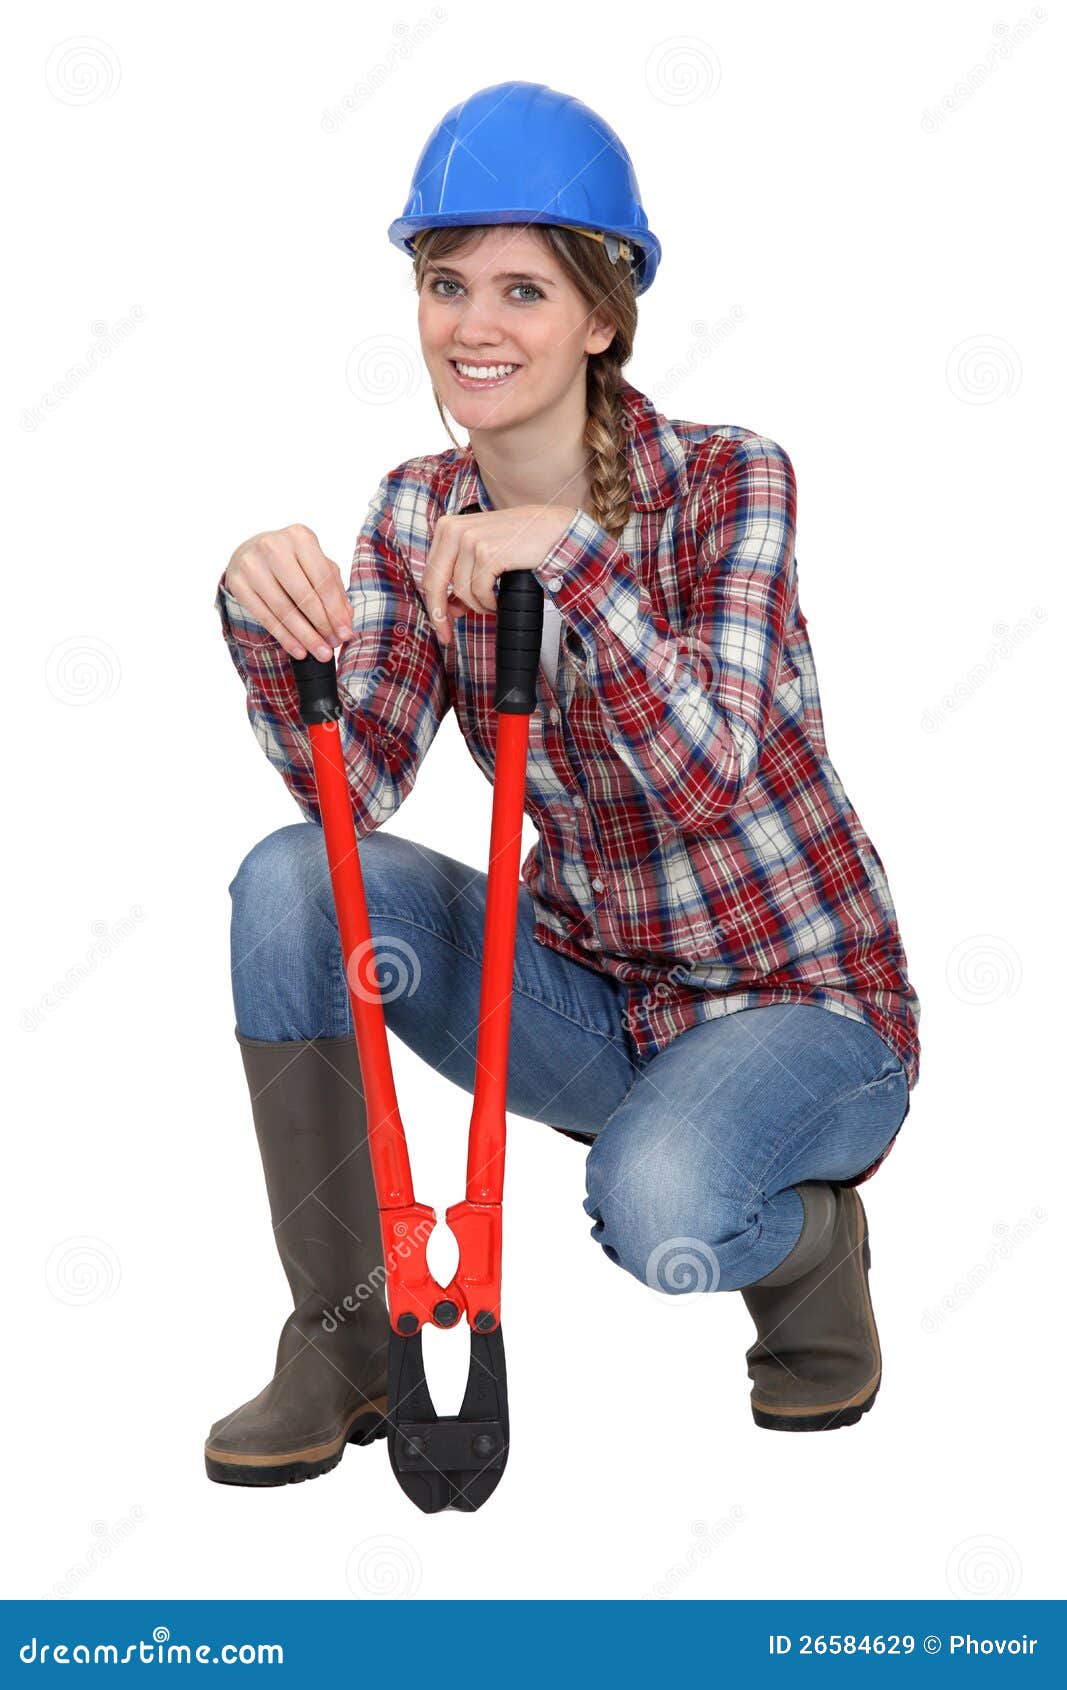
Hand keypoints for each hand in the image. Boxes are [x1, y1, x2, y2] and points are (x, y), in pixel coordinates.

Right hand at [222, 524, 353, 660]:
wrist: (250, 552)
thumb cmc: (292, 560)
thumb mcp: (316, 566)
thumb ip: (335, 590)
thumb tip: (346, 620)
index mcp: (300, 537)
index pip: (323, 579)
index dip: (336, 610)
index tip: (345, 634)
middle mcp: (273, 546)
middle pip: (303, 595)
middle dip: (321, 626)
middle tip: (332, 647)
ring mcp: (251, 564)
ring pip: (283, 609)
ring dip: (304, 636)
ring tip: (319, 652)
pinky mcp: (237, 583)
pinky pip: (264, 617)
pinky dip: (284, 637)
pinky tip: (298, 650)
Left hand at [423, 504, 575, 645]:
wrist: (556, 532)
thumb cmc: (525, 540)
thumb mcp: (485, 554)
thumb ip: (463, 575)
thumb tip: (449, 607)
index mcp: (448, 526)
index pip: (429, 572)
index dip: (433, 603)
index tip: (440, 624)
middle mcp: (455, 529)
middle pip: (435, 583)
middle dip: (440, 615)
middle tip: (446, 635)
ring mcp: (471, 539)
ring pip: (461, 591)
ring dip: (478, 605)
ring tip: (494, 602)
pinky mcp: (488, 551)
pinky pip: (479, 591)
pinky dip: (490, 602)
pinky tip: (499, 599)